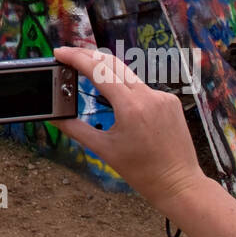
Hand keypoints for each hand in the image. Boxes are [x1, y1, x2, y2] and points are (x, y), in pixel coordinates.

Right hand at [53, 45, 205, 213]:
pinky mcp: (170, 101)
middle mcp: (148, 96)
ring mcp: (162, 97)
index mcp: (130, 107)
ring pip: (128, 74)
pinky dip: (126, 88)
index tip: (60, 53)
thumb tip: (56, 118)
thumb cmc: (143, 172)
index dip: (76, 58)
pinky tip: (118, 98)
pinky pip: (143, 88)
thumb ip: (76, 129)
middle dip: (88, 55)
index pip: (98, 71)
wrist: (179, 184)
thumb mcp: (104, 150)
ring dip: (106, 71)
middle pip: (112, 64)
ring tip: (87, 72)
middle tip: (68, 54)